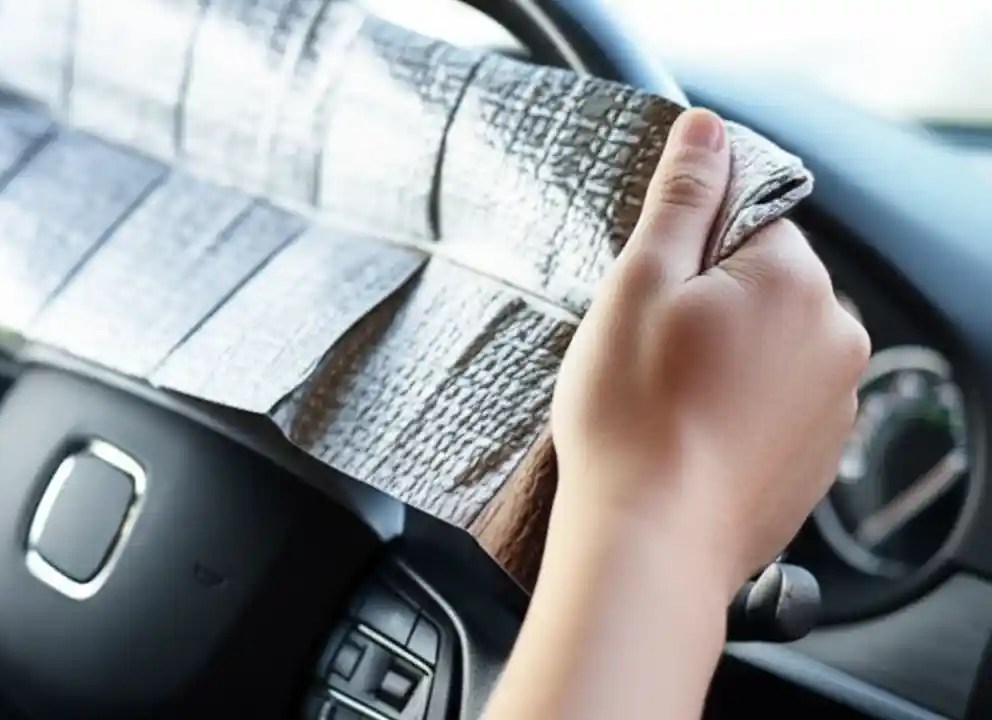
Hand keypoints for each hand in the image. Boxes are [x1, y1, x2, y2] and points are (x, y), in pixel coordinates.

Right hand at [484, 109, 869, 719]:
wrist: (649, 542)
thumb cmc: (631, 418)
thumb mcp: (639, 285)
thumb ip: (681, 198)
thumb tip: (707, 129)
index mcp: (795, 281)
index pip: (751, 214)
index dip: (687, 244)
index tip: (649, 288)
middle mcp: (835, 335)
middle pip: (764, 277)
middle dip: (707, 296)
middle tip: (645, 347)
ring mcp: (834, 402)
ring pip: (769, 341)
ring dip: (722, 351)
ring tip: (663, 398)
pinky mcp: (819, 453)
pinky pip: (776, 398)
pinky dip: (737, 403)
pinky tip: (688, 432)